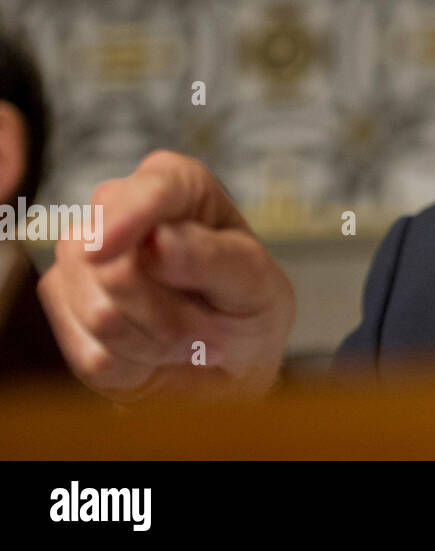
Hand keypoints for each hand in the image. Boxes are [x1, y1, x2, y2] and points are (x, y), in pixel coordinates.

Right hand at [37, 150, 295, 402]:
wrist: (227, 362)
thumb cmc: (247, 307)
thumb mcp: (253, 282)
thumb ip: (212, 258)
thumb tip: (157, 239)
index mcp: (182, 186)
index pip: (154, 188)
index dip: (128, 217)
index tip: (104, 250)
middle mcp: (123, 208)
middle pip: (110, 260)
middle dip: (164, 309)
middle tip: (208, 324)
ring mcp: (83, 255)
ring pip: (98, 312)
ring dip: (154, 342)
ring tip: (187, 337)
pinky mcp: (62, 302)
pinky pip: (88, 352)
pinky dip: (131, 367)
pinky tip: (154, 353)